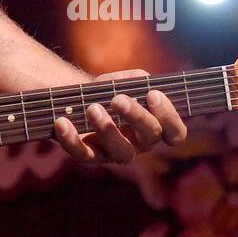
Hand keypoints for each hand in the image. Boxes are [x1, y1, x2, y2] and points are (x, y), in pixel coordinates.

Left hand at [52, 68, 187, 163]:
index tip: (153, 95)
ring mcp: (113, 152)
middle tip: (117, 99)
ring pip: (122, 152)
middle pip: (150, 137)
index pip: (175, 133)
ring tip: (92, 108)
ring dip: (108, 129)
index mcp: (152, 126)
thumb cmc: (107, 91)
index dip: (170, 117)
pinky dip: (72, 138)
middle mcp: (137, 143)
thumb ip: (136, 81)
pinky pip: (83, 153)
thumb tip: (143, 81)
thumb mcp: (123, 82)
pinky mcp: (88, 155)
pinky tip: (62, 121)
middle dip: (136, 116)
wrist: (77, 101)